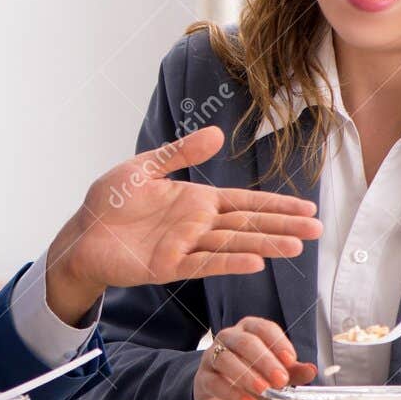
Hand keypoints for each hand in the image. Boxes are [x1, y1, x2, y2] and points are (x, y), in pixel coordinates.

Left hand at [43, 127, 322, 322]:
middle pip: (249, 224)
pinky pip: (205, 263)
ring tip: (298, 246)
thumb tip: (218, 133)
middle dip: (283, 226)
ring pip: (235, 243)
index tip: (307, 208)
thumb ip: (181, 152)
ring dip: (266, 244)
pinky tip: (256, 261)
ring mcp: (186, 246)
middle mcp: (197, 224)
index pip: (245, 201)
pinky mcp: (169, 266)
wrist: (81, 233)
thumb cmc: (110, 201)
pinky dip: (231, 261)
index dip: (275, 205)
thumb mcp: (145, 167)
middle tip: (318, 229)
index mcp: (195, 200)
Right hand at [192, 317, 316, 399]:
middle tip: (280, 378)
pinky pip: (215, 381)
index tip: (290, 359)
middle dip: (265, 360)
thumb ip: (292, 371)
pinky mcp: (204, 377)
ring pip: (226, 359)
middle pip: (245, 342)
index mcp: (249, 330)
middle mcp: (229, 337)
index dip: (278, 342)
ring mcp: (213, 356)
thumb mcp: (273, 373)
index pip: (264, 328)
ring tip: (263, 389)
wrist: (221, 391)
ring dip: (247, 374)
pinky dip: (232, 392)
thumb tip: (311, 370)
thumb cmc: (250, 374)